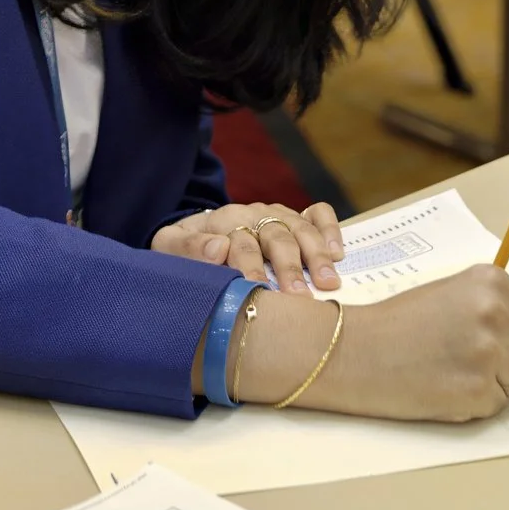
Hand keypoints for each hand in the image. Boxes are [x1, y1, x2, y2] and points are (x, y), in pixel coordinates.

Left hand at [154, 201, 344, 292]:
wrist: (196, 231)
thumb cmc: (185, 249)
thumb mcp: (169, 247)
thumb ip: (187, 249)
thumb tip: (218, 249)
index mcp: (223, 221)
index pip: (240, 243)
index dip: (250, 267)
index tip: (258, 289)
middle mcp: (253, 214)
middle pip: (276, 236)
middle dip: (289, 267)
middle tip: (300, 296)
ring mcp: (276, 214)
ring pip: (301, 228)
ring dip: (317, 255)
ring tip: (328, 283)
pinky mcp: (293, 216)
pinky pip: (317, 213)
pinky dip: (331, 229)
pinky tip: (339, 253)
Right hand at [235, 265, 508, 421]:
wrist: (354, 352)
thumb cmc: (394, 323)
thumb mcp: (446, 293)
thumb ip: (484, 303)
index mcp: (488, 283)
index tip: (497, 333)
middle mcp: (496, 315)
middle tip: (473, 358)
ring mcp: (491, 356)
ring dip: (499, 379)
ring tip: (461, 375)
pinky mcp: (481, 393)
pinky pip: (501, 401)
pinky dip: (482, 401)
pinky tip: (451, 389)